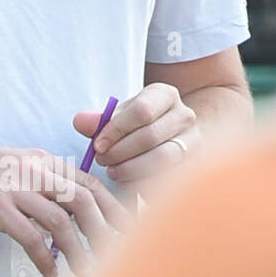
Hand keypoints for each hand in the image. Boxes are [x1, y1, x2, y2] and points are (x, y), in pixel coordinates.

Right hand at [0, 138, 134, 276]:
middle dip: (106, 233)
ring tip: (85, 272)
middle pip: (84, 202)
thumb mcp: (15, 168)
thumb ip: (44, 186)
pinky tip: (49, 271)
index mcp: (42, 161)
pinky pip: (30, 236)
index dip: (116, 210)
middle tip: (118, 259)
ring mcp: (14, 187)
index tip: (133, 233)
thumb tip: (73, 216)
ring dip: (78, 251)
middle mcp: (34, 170)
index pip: (91, 185)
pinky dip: (44, 258)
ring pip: (61, 222)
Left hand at [73, 84, 198, 190]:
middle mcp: (185, 115)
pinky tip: (128, 181)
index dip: (115, 130)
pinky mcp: (195, 164)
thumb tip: (80, 122)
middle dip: (120, 151)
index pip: (141, 111)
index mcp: (165, 95)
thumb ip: (97, 120)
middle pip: (149, 136)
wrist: (173, 134)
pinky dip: (144, 181)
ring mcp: (194, 141)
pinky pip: (168, 176)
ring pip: (161, 158)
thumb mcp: (118, 117)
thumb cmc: (137, 125)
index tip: (97, 146)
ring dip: (130, 168)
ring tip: (112, 171)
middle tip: (101, 160)